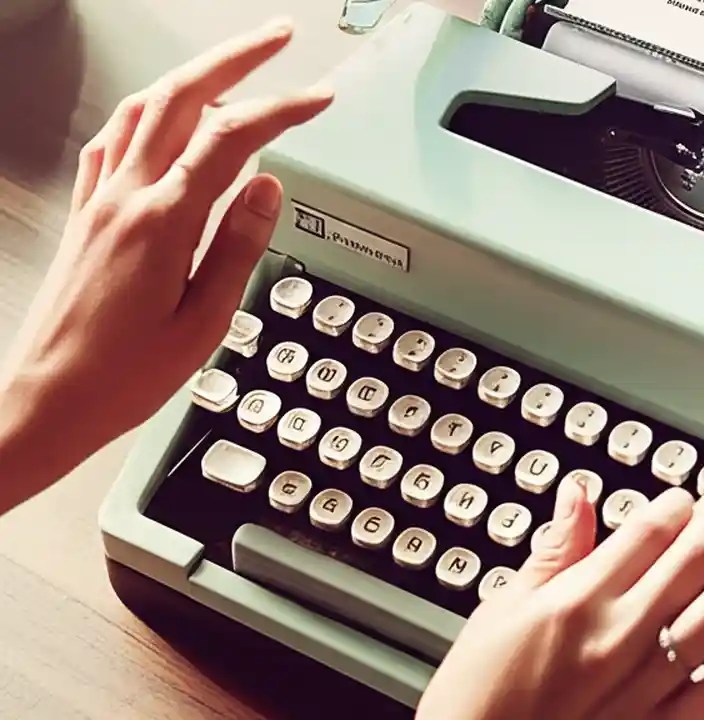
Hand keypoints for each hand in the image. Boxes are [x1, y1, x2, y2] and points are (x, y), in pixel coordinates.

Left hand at [0, 18, 331, 497]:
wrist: (45, 401)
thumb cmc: (121, 377)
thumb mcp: (203, 323)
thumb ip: (238, 246)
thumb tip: (269, 188)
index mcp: (161, 223)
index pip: (231, 141)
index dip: (280, 110)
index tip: (317, 99)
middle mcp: (123, 198)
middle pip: (180, 98)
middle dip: (234, 59)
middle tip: (276, 40)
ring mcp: (98, 201)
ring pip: (141, 109)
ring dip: (189, 77)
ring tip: (228, 69)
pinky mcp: (84, 215)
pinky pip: (113, 141)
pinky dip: (145, 114)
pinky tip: (158, 120)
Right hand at [420, 481, 703, 719]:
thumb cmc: (481, 695)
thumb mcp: (503, 608)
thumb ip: (555, 550)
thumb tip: (577, 496)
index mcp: (578, 603)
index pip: (651, 530)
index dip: (678, 503)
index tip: (680, 501)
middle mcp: (620, 639)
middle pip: (699, 558)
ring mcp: (650, 685)